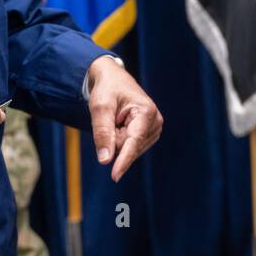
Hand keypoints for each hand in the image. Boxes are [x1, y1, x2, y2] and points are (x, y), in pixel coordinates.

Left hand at [86, 56, 162, 181]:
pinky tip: (120, 125)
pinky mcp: (148, 135)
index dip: (123, 160)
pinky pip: (128, 147)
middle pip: (127, 146)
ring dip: (115, 139)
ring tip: (116, 119)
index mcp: (147, 111)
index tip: (115, 176)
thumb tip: (105, 160)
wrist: (112, 79)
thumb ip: (102, 133)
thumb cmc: (107, 89)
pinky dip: (119, 140)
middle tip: (110, 116)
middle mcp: (155, 122)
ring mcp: (153, 130)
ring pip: (127, 149)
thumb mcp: (100, 107)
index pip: (133, 142)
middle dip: (113, 139)